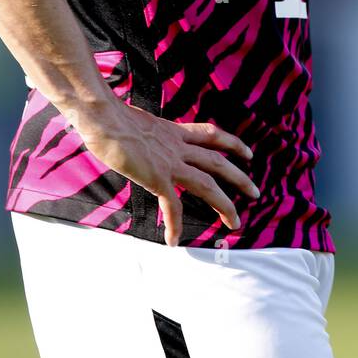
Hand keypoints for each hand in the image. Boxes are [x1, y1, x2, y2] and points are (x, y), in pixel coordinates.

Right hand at [75, 99, 257, 245]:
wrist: (102, 117)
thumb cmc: (108, 116)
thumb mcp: (134, 122)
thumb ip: (142, 133)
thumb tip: (132, 136)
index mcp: (172, 131)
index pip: (210, 134)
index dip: (231, 143)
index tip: (247, 153)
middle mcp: (176, 146)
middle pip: (217, 162)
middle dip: (239, 178)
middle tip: (255, 193)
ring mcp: (169, 162)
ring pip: (207, 184)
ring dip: (225, 204)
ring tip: (235, 223)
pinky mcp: (156, 177)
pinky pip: (172, 207)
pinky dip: (174, 225)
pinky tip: (173, 240)